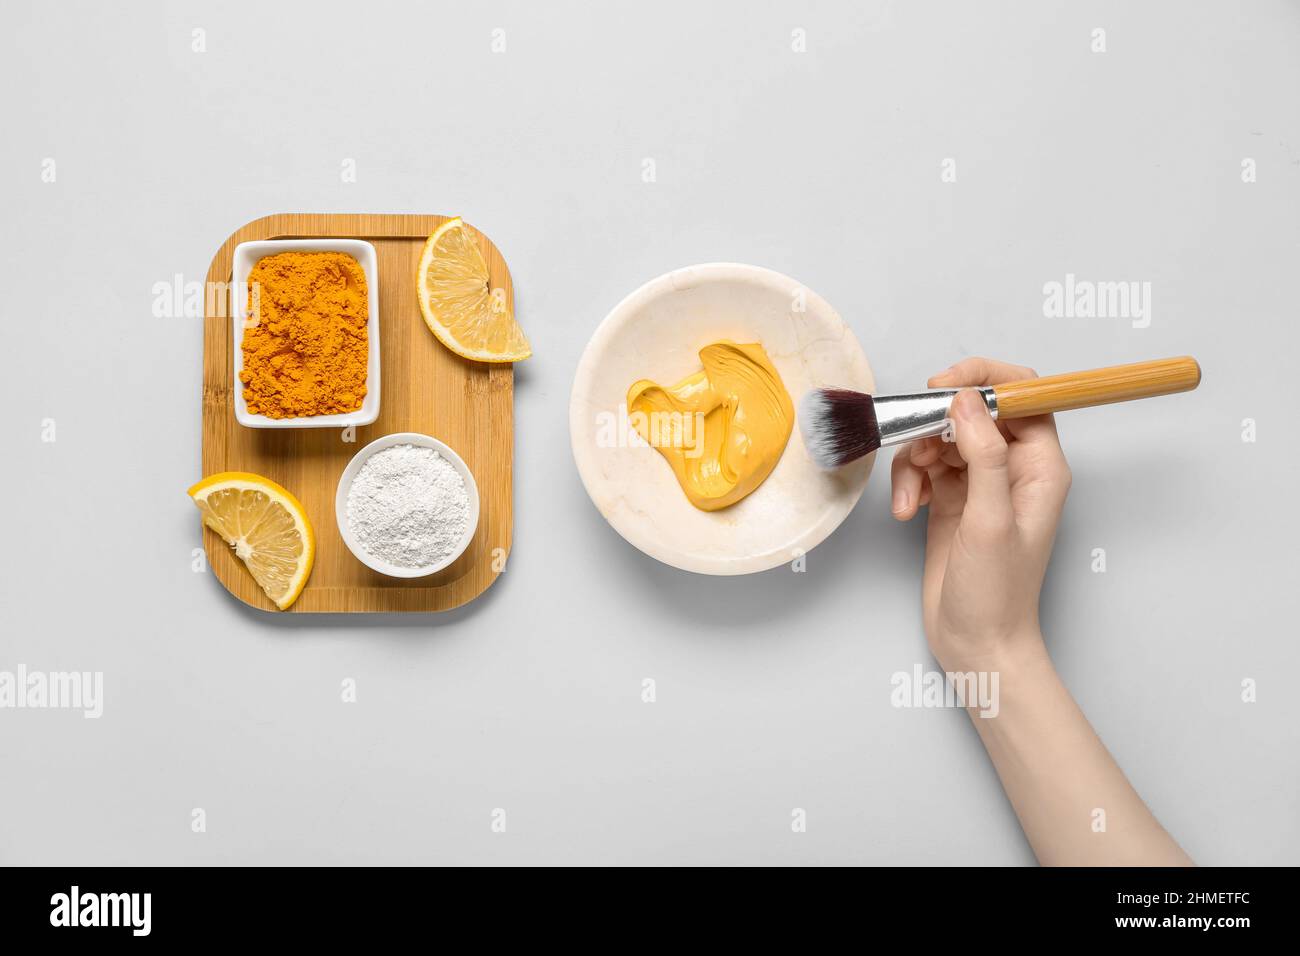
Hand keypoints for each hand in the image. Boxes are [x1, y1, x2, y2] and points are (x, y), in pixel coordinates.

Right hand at [890, 358, 1071, 672]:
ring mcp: (979, 484)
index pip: (1023, 395)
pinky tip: (906, 510)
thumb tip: (967, 402)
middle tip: (916, 442)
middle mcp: (1012, 469)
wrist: (977, 644)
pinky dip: (908, 482)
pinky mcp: (951, 501)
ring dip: (916, 458)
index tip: (946, 387)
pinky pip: (924, 468)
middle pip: (974, 412)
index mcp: (1040, 467)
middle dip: (937, 423)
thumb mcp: (990, 521)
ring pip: (941, 438)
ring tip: (911, 496)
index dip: (986, 381)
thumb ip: (982, 456)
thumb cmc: (997, 594)